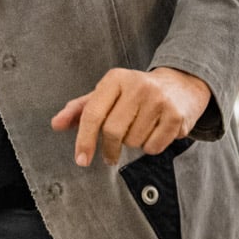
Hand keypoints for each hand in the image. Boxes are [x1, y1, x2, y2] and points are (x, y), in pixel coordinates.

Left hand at [50, 66, 211, 166]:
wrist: (182, 85)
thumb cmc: (135, 93)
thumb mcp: (106, 94)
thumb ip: (80, 109)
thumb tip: (56, 124)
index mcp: (115, 79)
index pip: (93, 114)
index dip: (84, 140)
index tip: (81, 159)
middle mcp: (138, 86)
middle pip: (113, 131)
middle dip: (109, 149)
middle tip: (109, 156)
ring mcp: (159, 100)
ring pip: (134, 141)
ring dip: (132, 143)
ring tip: (140, 129)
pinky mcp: (177, 116)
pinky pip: (153, 146)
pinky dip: (150, 147)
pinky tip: (155, 132)